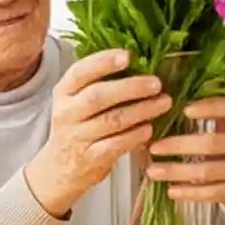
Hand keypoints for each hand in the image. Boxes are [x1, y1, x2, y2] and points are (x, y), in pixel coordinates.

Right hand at [24, 49, 170, 216]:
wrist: (60, 169)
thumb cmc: (78, 127)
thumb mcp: (78, 101)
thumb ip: (100, 82)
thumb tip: (141, 61)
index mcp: (64, 92)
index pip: (80, 72)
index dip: (104, 62)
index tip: (127, 55)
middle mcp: (67, 112)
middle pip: (98, 95)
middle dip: (131, 87)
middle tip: (156, 83)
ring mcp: (78, 136)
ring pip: (113, 120)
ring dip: (142, 110)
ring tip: (163, 102)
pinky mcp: (92, 158)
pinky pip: (118, 144)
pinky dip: (136, 135)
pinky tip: (150, 128)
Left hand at [145, 94, 224, 207]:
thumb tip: (195, 101)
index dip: (209, 107)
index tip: (185, 108)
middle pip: (212, 143)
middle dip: (179, 145)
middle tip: (154, 147)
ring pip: (209, 171)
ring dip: (178, 172)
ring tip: (154, 171)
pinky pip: (216, 193)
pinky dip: (192, 193)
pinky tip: (173, 192)